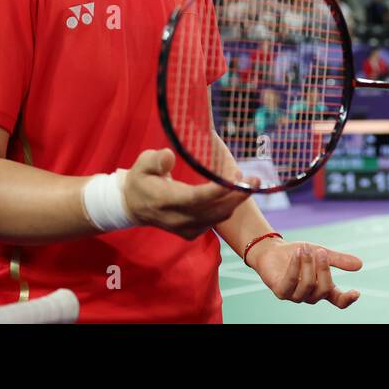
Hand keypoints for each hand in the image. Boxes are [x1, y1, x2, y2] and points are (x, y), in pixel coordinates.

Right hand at [122, 148, 254, 239]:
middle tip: (255, 180)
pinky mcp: (192, 232)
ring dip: (236, 200)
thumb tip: (170, 156)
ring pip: (218, 217)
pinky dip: (227, 207)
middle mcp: (178, 219)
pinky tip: (235, 191)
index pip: (196, 198)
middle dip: (237, 195)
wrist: (133, 207)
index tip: (235, 178)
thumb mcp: (141, 164)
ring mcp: (186, 228)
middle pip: (214, 210)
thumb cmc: (140, 180)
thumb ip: (155, 160)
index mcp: (165, 201)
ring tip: (250, 182)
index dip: (217, 190)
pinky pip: (215, 220)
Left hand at [249, 239, 361, 307]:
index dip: (347, 299)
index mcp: (323, 288)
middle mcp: (311, 296)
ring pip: (308, 285)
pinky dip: (295, 267)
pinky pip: (291, 282)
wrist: (273, 250)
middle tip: (319, 252)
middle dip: (323, 269)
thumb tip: (360, 264)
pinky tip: (297, 254)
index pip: (338, 301)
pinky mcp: (281, 292)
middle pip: (324, 289)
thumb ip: (338, 260)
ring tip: (305, 249)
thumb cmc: (299, 253)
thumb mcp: (321, 253)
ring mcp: (295, 296)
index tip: (356, 292)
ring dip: (307, 265)